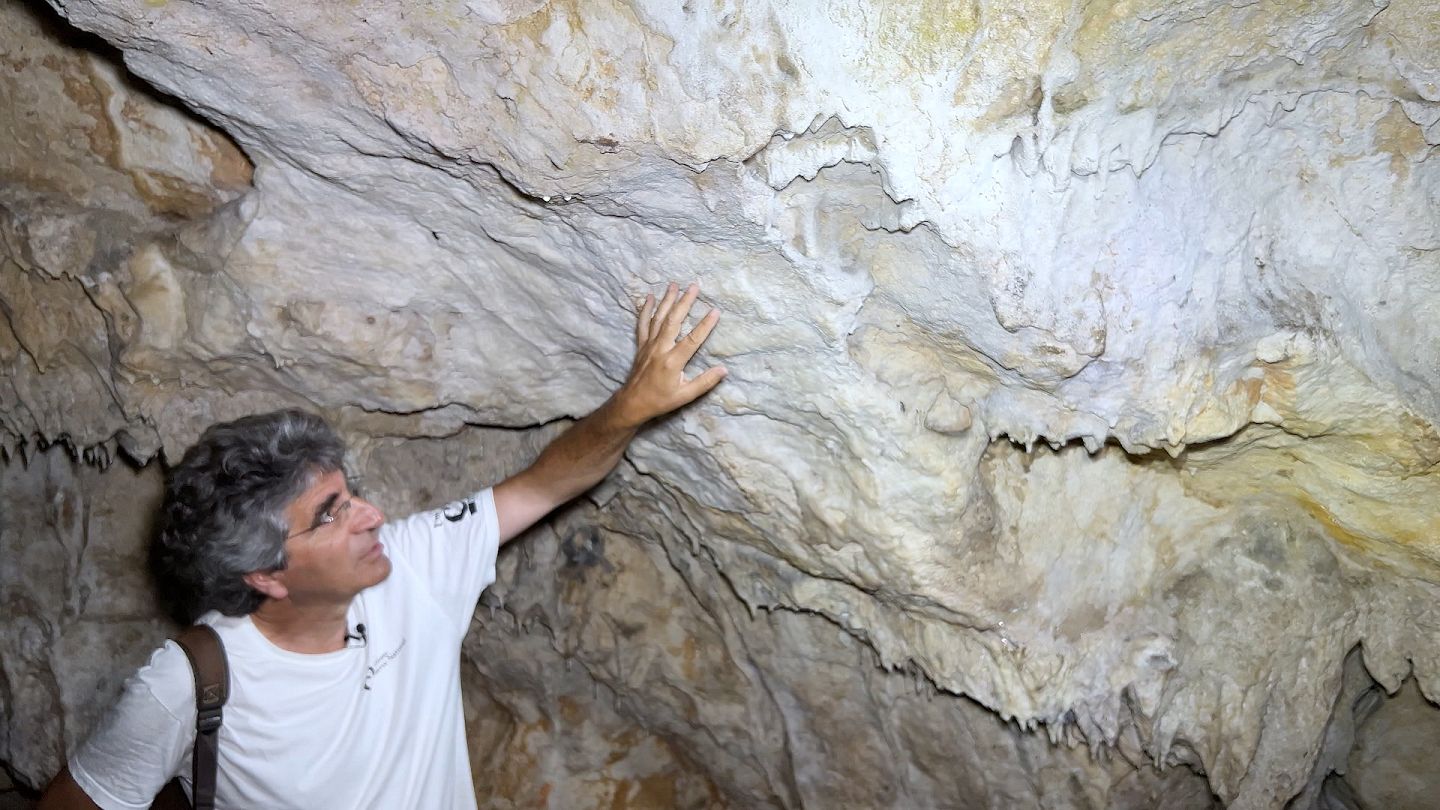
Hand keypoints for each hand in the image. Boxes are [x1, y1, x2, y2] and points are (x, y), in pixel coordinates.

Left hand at [612, 282, 726, 426]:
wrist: (633, 402)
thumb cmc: (661, 400)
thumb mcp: (685, 396)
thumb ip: (705, 382)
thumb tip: (724, 370)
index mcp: (673, 361)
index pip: (693, 339)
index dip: (705, 325)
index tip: (715, 311)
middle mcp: (660, 349)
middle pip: (674, 320)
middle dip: (684, 302)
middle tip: (694, 286)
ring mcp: (649, 345)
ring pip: (659, 318)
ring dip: (667, 300)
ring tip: (674, 284)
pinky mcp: (641, 345)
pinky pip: (643, 324)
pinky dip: (645, 310)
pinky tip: (649, 297)